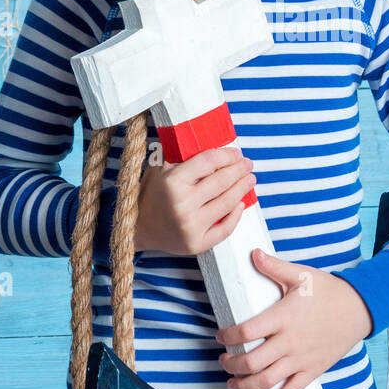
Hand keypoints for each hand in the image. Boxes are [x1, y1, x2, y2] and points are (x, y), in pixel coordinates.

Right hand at [133, 144, 255, 254]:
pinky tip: (240, 204)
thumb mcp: (160, 169)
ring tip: (250, 180)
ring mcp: (190, 227)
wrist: (138, 228)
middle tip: (248, 164)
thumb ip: (182, 156)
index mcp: (172, 182)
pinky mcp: (196, 245)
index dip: (227, 155)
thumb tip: (212, 143)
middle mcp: (182, 204)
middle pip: (222, 182)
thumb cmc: (152, 193)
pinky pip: (225, 229)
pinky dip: (236, 215)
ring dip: (243, 189)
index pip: (209, 162)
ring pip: (227, 203)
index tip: (237, 153)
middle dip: (239, 170)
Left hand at [215, 248, 372, 388]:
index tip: (220, 335)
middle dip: (231, 365)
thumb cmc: (329, 290)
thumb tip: (253, 253)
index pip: (246, 331)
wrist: (360, 308)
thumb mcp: (301, 275)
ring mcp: (301, 359)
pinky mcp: (313, 370)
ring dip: (244, 385)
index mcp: (283, 317)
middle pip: (252, 362)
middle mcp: (290, 341)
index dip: (227, 336)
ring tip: (232, 382)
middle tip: (223, 360)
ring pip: (266, 381)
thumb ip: (274, 266)